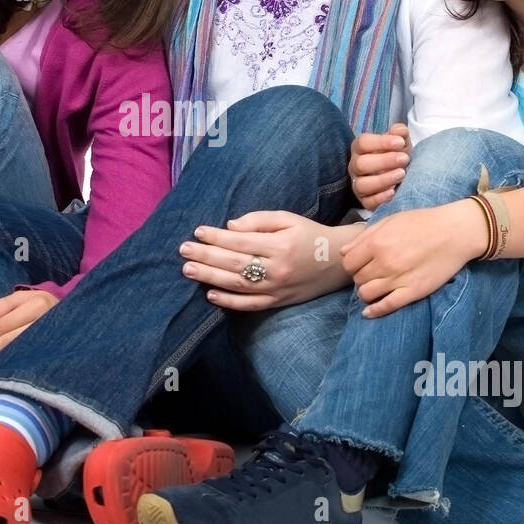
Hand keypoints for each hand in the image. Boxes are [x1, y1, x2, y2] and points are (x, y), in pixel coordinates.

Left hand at [0, 290, 57, 366]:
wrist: (71, 316)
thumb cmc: (39, 306)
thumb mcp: (24, 298)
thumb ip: (5, 304)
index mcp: (38, 303)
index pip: (6, 323)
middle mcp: (46, 320)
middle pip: (12, 338)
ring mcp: (51, 337)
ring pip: (21, 349)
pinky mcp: (54, 349)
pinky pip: (30, 358)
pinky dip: (13, 365)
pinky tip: (1, 370)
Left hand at [179, 211, 355, 311]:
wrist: (339, 262)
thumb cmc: (310, 235)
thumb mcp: (288, 219)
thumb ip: (259, 220)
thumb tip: (230, 227)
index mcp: (280, 245)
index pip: (240, 241)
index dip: (217, 237)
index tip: (198, 231)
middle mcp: (277, 269)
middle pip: (234, 263)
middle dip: (206, 256)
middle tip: (184, 250)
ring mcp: (276, 288)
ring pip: (237, 285)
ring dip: (210, 277)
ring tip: (188, 269)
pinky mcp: (278, 302)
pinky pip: (249, 305)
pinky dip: (228, 302)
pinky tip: (210, 295)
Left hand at [340, 200, 487, 317]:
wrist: (456, 232)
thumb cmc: (423, 222)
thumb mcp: (391, 220)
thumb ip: (365, 236)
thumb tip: (344, 252)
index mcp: (377, 242)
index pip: (349, 264)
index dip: (352, 265)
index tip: (360, 264)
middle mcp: (384, 262)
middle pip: (358, 279)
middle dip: (361, 277)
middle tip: (370, 273)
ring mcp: (399, 279)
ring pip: (367, 294)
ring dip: (367, 292)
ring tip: (374, 287)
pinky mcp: (413, 291)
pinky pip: (387, 306)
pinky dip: (374, 311)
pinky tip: (369, 312)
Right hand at [349, 122, 410, 210]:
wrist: (404, 175)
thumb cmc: (398, 155)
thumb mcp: (400, 142)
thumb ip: (399, 133)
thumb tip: (399, 131)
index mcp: (360, 148)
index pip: (363, 143)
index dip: (381, 142)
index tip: (400, 142)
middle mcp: (355, 166)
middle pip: (360, 164)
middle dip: (384, 161)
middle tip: (405, 159)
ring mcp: (358, 185)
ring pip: (362, 185)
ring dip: (383, 180)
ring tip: (402, 174)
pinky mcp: (365, 201)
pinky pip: (368, 202)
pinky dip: (380, 198)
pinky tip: (394, 192)